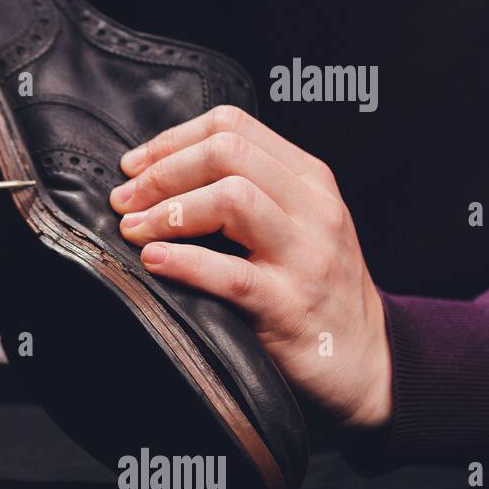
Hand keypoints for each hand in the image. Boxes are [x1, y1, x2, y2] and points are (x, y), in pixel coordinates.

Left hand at [111, 105, 391, 428]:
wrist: (364, 361)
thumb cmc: (311, 289)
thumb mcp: (293, 224)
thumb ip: (245, 190)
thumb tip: (156, 174)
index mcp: (309, 178)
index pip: (232, 126)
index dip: (171, 141)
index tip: (133, 168)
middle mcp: (313, 208)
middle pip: (226, 154)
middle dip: (162, 173)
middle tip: (124, 200)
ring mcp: (306, 256)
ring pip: (232, 199)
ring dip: (169, 210)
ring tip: (134, 230)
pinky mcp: (289, 305)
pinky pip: (229, 273)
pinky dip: (182, 262)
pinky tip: (153, 260)